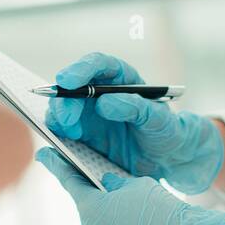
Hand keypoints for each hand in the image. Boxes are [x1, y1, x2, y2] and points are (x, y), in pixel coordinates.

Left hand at [36, 148, 224, 224]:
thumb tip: (107, 183)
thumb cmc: (158, 209)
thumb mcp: (134, 184)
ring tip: (125, 200)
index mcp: (91, 208)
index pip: (68, 180)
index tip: (44, 153)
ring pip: (99, 221)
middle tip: (97, 175)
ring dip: (107, 210)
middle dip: (92, 189)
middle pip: (86, 203)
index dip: (56, 164)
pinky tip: (133, 219)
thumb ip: (114, 181)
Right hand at [44, 52, 223, 193]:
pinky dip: (58, 137)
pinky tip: (62, 145)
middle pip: (73, 87)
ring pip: (63, 109)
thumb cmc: (166, 131)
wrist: (167, 159)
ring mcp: (89, 114)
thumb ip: (136, 108)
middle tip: (66, 118)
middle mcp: (100, 93)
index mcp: (121, 79)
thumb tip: (104, 102)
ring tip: (69, 133)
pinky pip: (63, 133)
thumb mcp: (159, 119)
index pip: (98, 65)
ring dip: (59, 118)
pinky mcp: (83, 136)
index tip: (68, 80)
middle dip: (65, 99)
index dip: (80, 69)